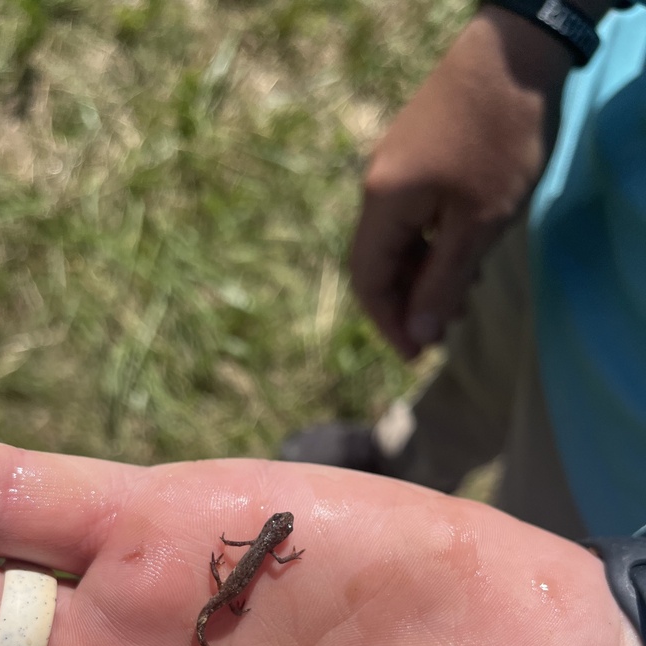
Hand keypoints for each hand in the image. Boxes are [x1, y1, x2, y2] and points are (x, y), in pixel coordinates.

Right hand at [351, 8, 571, 356]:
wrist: (515, 50)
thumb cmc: (499, 139)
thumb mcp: (478, 224)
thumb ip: (442, 282)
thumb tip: (416, 334)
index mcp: (383, 206)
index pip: (368, 283)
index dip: (389, 325)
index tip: (418, 355)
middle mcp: (376, 188)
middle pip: (379, 264)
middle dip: (409, 304)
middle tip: (448, 330)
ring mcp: (393, 168)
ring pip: (398, 242)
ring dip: (424, 276)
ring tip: (464, 295)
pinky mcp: (414, 156)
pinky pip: (412, 217)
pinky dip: (432, 247)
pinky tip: (465, 254)